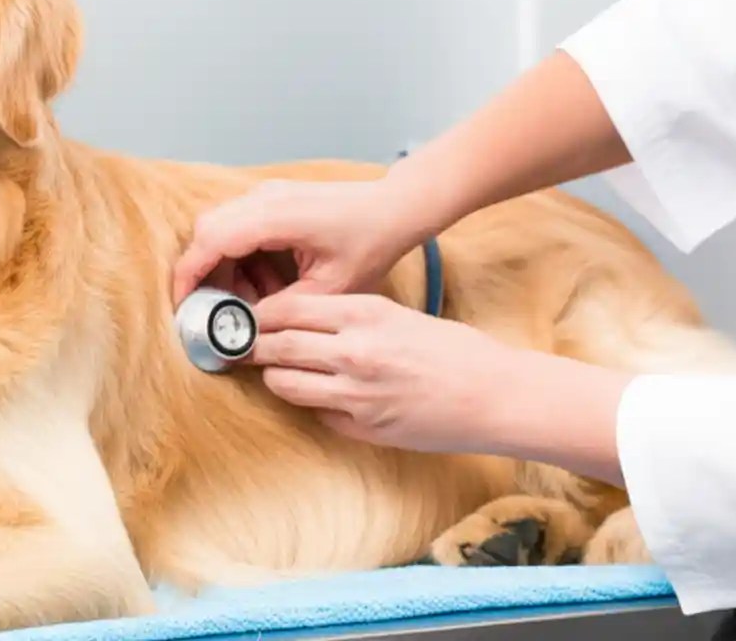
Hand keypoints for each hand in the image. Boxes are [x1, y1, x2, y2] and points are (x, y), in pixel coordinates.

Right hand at [172, 179, 426, 303]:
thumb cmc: (370, 243)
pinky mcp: (271, 198)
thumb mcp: (329, 289)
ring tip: (258, 299)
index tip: (185, 308)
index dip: (189, 276)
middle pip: (206, 233)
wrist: (394, 208)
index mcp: (275, 216)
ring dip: (227, 268)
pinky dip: (242, 257)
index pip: (210, 242)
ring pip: (219, 230)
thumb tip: (246, 330)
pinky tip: (270, 282)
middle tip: (222, 311)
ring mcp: (266, 194)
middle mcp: (263, 198)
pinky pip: (238, 227)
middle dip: (206, 275)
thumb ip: (281, 310)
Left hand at [250, 292, 628, 467]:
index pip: (285, 308)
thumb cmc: (452, 351)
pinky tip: (322, 397)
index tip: (245, 317)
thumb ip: (347, 317)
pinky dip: (312, 404)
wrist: (495, 395)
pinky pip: (315, 414)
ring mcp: (354, 393)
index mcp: (364, 312)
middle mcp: (354, 350)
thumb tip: (297, 321)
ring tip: (275, 371)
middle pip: (274, 345)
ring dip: (274, 377)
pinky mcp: (360, 427)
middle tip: (240, 345)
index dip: (258, 314)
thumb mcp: (397, 315)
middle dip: (251, 346)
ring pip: (283, 383)